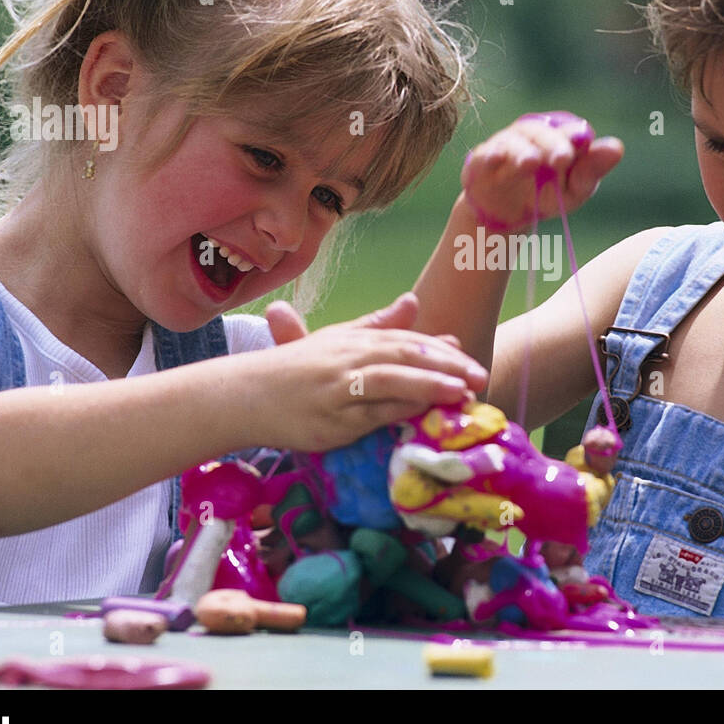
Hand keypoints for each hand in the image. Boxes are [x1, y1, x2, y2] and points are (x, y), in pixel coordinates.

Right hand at [255, 293, 488, 452]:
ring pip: (390, 384)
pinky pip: (370, 416)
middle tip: (479, 375)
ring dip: (427, 386)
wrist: (244, 396)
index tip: (468, 356)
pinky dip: (398, 414)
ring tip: (460, 391)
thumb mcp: (336, 339)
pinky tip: (422, 415)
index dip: (439, 349)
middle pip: (404, 357)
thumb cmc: (293, 369)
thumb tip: (413, 302)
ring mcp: (339, 390)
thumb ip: (377, 324)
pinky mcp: (331, 421)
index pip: (404, 340)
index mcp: (353, 341)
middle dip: (444, 366)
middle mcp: (348, 360)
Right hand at [460, 112, 621, 230]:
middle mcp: (530, 135)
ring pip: (513, 142)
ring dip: (522, 151)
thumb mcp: (573, 191)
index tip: (582, 148)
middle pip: (540, 132)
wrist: (506, 215)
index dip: (575, 138)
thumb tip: (617, 147)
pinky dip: (489, 156)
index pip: (569, 131)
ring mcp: (504, 145)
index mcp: (557, 137)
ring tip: (530, 162)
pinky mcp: (481, 160)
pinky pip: (484, 155)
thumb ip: (592, 170)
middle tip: (562, 158)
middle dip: (551, 144)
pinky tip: (495, 160)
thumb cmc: (545, 196)